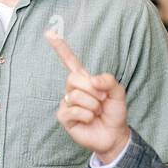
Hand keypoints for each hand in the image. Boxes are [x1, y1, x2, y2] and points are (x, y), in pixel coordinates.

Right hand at [45, 30, 130, 160]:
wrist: (114, 134)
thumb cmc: (114, 112)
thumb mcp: (118, 92)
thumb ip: (108, 80)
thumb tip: (91, 80)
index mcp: (84, 80)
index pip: (70, 61)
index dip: (60, 48)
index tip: (49, 33)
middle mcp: (73, 90)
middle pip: (74, 79)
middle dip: (93, 90)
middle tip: (102, 101)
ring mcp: (67, 103)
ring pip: (76, 96)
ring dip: (93, 105)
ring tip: (97, 112)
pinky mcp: (64, 118)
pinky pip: (73, 111)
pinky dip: (87, 115)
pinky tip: (90, 120)